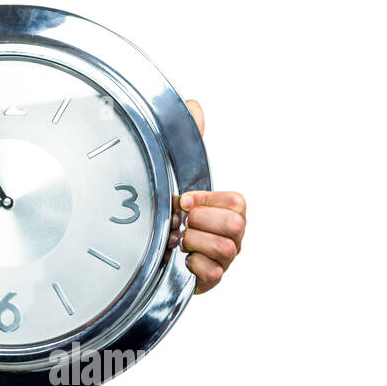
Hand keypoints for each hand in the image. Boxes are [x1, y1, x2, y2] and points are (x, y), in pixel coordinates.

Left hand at [170, 99, 246, 294]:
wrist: (148, 252)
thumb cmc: (170, 214)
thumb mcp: (178, 174)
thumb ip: (189, 140)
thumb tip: (194, 105)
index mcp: (228, 209)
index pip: (237, 202)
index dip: (207, 200)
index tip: (184, 200)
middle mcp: (232, 234)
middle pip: (235, 225)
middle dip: (201, 222)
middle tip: (181, 223)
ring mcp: (224, 259)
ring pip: (226, 249)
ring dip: (195, 243)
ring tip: (179, 241)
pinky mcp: (212, 280)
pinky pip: (214, 273)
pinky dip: (193, 266)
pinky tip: (180, 261)